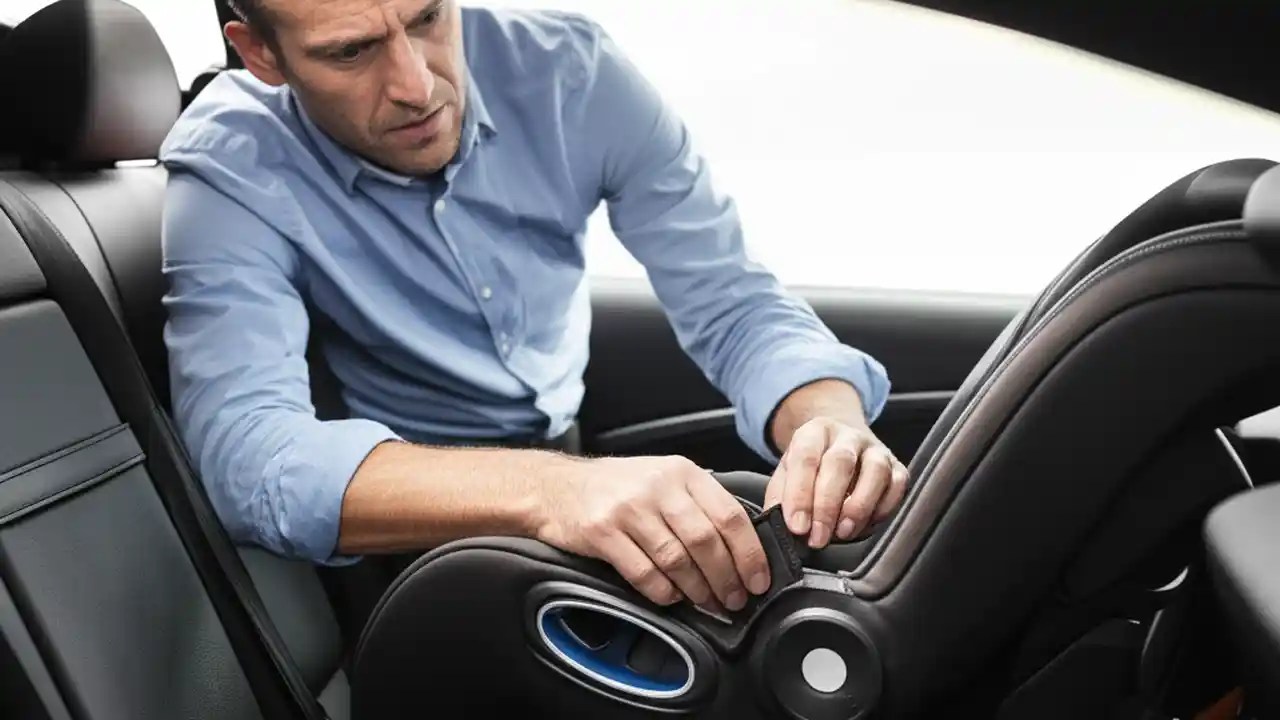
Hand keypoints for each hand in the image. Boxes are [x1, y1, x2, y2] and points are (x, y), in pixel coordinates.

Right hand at [536, 455, 771, 612]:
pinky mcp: (603, 532)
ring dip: (698, 590)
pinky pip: (643, 572)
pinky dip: (662, 591)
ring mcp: (629, 509)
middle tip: (735, 599)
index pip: (730, 514)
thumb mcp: (663, 477)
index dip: (749, 553)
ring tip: (708, 603)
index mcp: (681, 472)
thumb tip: (741, 546)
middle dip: (727, 578)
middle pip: (706, 541)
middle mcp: (657, 486)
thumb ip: (699, 502)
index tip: (758, 579)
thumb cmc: (617, 487)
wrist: (557, 486)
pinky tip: (670, 596)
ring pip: (677, 560)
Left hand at [764, 417, 907, 548]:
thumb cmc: (811, 467)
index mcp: (814, 432)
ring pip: (875, 471)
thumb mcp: (786, 474)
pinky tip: (865, 525)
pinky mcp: (897, 466)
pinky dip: (883, 509)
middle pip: (840, 463)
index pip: (806, 457)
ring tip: (843, 533)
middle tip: (818, 537)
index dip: (800, 494)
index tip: (797, 526)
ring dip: (858, 507)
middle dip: (827, 506)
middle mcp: (847, 436)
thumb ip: (781, 497)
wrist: (840, 444)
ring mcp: (875, 449)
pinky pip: (897, 486)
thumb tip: (783, 526)